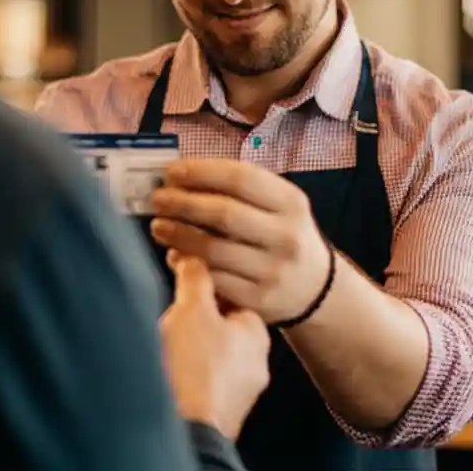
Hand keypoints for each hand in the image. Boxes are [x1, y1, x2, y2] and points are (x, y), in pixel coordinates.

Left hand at [150, 158, 332, 324]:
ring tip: (158, 225)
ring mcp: (273, 270)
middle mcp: (286, 235)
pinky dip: (188, 264)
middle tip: (157, 199)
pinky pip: (214, 279)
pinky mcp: (259, 300)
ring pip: (214, 250)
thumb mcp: (278, 206)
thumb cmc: (282, 235)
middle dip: (183, 203)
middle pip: (223, 213)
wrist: (315, 288)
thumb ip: (238, 190)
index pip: (240, 178)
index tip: (171, 171)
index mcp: (291, 202)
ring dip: (178, 235)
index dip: (201, 172)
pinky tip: (175, 254)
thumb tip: (180, 176)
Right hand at [160, 253, 270, 439]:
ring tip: (166, 348)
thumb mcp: (191, 308)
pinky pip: (200, 381)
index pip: (232, 292)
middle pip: (219, 324)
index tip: (180, 276)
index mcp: (257, 332)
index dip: (203, 282)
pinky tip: (169, 372)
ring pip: (208, 354)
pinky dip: (184, 373)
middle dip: (191, 317)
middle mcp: (256, 363)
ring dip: (185, 346)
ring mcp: (239, 391)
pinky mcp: (220, 412)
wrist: (187, 431)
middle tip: (168, 317)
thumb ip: (195, 276)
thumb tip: (193, 254)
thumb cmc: (194, 369)